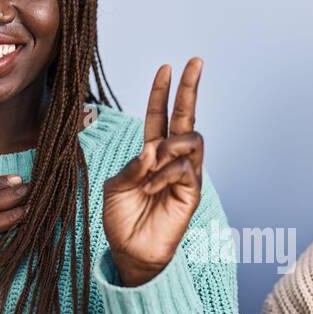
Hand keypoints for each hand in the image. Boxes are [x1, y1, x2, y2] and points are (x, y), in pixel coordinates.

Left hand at [103, 58, 204, 286]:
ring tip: (152, 163)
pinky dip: (163, 173)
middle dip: (191, 87)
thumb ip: (132, 165)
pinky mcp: (192, 192)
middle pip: (186, 116)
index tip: (166, 67)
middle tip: (196, 61)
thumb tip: (152, 150)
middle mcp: (171, 159)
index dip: (161, 92)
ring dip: (170, 144)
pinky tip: (150, 188)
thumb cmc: (121, 220)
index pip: (159, 116)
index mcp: (150, 154)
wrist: (130, 252)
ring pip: (192, 138)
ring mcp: (185, 175)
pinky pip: (184, 169)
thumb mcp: (116, 186)